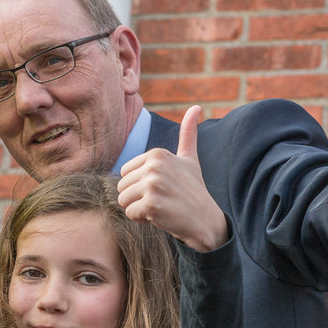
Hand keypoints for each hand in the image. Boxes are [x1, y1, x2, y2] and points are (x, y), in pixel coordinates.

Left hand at [117, 106, 228, 251]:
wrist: (205, 220)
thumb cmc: (194, 190)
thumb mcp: (189, 159)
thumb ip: (188, 135)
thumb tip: (195, 107)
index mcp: (157, 154)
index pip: (125, 173)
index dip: (139, 185)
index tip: (161, 188)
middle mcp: (154, 166)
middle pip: (121, 187)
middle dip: (137, 198)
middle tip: (161, 200)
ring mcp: (152, 184)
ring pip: (123, 200)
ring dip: (138, 209)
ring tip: (160, 207)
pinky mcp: (151, 204)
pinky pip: (130, 213)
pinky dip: (142, 220)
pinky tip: (160, 217)